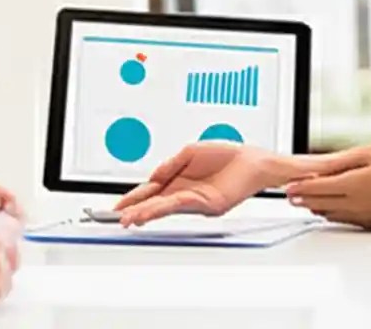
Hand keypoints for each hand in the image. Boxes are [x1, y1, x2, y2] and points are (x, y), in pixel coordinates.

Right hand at [114, 142, 318, 225]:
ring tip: (128, 219)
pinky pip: (181, 205)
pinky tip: (152, 211)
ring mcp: (196, 201)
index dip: (132, 199)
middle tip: (115, 218)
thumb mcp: (191, 151)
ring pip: (164, 208)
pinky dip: (164, 207)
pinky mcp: (208, 205)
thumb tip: (154, 175)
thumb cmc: (228, 155)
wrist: (254, 161)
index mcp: (178, 180)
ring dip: (145, 213)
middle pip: (153, 203)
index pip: (150, 192)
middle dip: (133, 210)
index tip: (116, 207)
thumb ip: (170, 164)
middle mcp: (184, 193)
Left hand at [285, 149, 370, 229]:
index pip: (316, 188)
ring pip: (330, 214)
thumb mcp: (369, 155)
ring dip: (315, 208)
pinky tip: (329, 210)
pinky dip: (332, 215)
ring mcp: (363, 216)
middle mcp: (354, 204)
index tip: (288, 187)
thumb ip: (341, 161)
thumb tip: (320, 165)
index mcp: (351, 185)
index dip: (299, 188)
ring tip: (305, 202)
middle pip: (319, 203)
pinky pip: (344, 221)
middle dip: (302, 199)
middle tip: (290, 196)